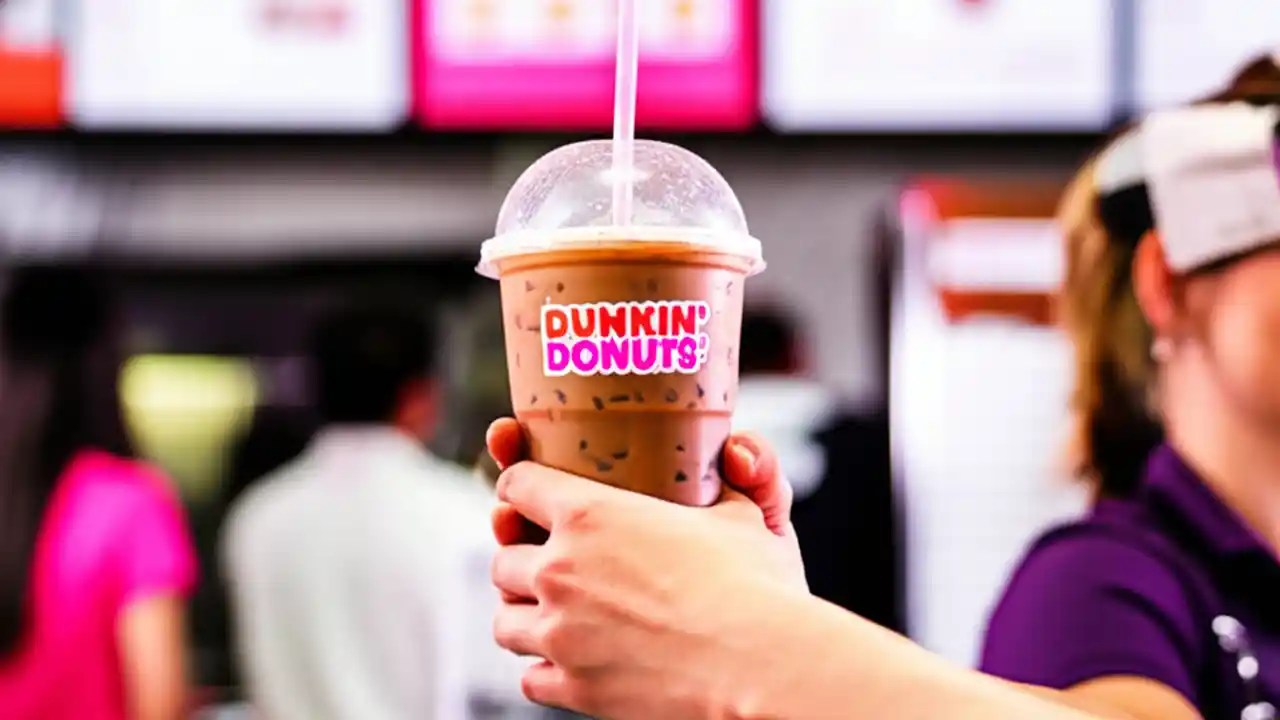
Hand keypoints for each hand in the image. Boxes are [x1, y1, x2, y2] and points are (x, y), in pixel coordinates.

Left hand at [485, 420, 807, 718]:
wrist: (761, 664)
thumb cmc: (754, 586)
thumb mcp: (739, 515)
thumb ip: (722, 486)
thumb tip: (736, 458)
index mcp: (589, 514)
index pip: (517, 484)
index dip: (520, 486)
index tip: (526, 494)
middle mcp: (560, 570)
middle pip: (502, 558)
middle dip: (521, 559)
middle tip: (549, 564)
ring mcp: (560, 632)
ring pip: (505, 621)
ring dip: (525, 615)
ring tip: (553, 616)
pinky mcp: (574, 686)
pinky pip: (529, 677)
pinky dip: (545, 668)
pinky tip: (572, 660)